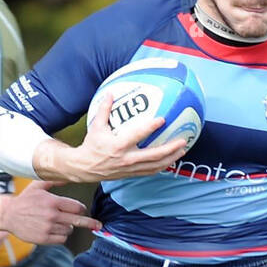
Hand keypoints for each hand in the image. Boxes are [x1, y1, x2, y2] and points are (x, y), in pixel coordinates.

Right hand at [0, 181, 98, 244]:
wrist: (9, 215)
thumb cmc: (25, 200)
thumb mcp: (37, 186)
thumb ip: (54, 180)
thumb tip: (69, 175)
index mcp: (52, 202)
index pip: (77, 207)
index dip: (81, 209)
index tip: (81, 210)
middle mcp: (51, 215)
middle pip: (78, 221)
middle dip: (89, 222)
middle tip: (98, 225)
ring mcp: (47, 228)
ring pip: (69, 230)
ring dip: (68, 227)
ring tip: (59, 223)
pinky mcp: (43, 238)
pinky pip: (61, 239)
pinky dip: (61, 236)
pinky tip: (54, 230)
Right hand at [69, 90, 189, 181]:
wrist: (84, 167)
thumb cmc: (91, 146)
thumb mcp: (96, 126)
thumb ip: (104, 110)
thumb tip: (110, 93)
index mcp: (119, 146)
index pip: (138, 135)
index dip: (151, 127)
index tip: (163, 119)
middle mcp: (127, 158)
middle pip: (154, 155)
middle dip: (170, 148)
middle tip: (183, 140)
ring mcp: (130, 168)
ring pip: (155, 165)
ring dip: (170, 158)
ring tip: (182, 151)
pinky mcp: (131, 174)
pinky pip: (150, 171)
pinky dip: (162, 166)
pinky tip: (170, 160)